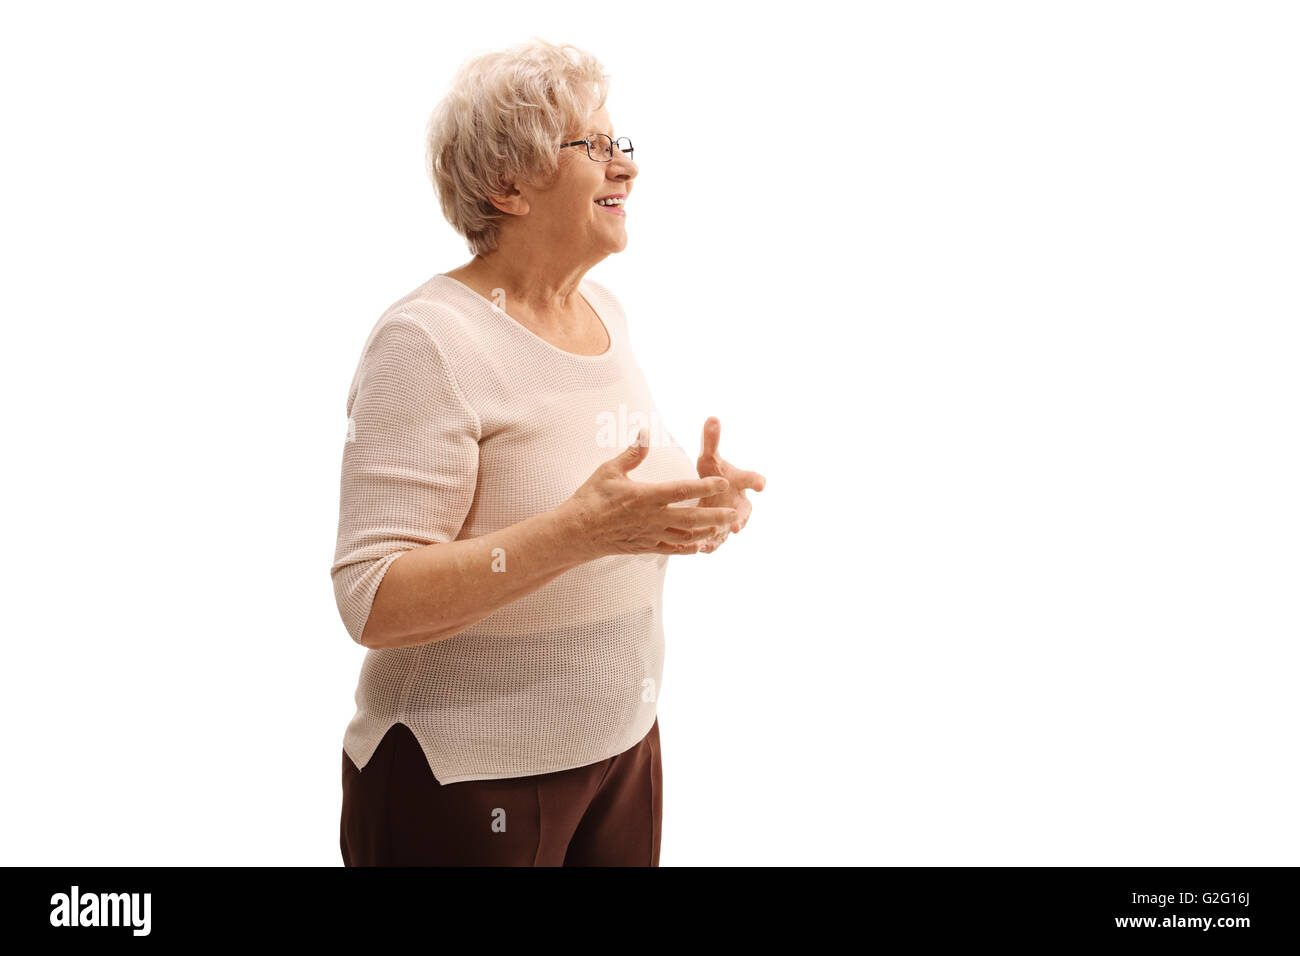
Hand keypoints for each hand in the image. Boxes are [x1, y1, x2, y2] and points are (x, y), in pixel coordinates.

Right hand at [562, 428, 738, 558]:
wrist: (576, 532)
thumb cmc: (591, 498)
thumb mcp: (609, 471)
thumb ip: (633, 454)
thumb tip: (645, 432)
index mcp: (645, 496)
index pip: (681, 490)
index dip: (703, 486)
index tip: (722, 483)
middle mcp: (652, 518)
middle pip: (691, 518)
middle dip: (714, 516)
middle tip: (733, 513)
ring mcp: (650, 535)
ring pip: (685, 536)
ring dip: (705, 532)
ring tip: (721, 527)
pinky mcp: (645, 547)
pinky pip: (671, 549)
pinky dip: (687, 548)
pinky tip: (698, 546)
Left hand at [693, 416, 765, 553]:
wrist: (711, 496)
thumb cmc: (713, 475)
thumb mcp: (710, 458)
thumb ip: (711, 441)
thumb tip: (712, 417)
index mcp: (740, 483)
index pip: (752, 479)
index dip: (757, 482)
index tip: (762, 485)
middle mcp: (739, 503)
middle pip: (745, 511)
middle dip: (741, 518)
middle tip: (738, 526)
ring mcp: (731, 519)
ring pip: (730, 529)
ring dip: (724, 535)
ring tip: (714, 543)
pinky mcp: (719, 533)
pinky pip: (716, 541)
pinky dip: (710, 545)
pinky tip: (701, 550)